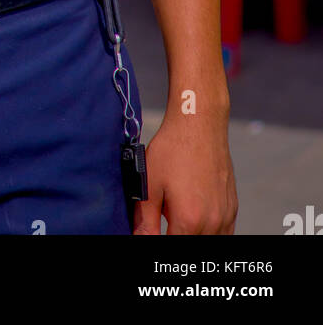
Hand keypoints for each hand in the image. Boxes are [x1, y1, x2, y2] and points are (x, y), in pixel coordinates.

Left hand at [132, 107, 237, 235]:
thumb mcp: (149, 184)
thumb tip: (140, 239)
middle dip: (176, 237)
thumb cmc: (172, 149)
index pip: (173, 249)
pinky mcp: (232, 207)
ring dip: (193, 236)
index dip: (159, 243)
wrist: (199, 123)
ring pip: (210, 242)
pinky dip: (209, 232)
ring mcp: (225, 215)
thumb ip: (145, 220)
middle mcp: (212, 222)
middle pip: (192, 246)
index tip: (155, 232)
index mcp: (189, 220)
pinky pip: (224, 233)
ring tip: (179, 217)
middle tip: (165, 221)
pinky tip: (196, 218)